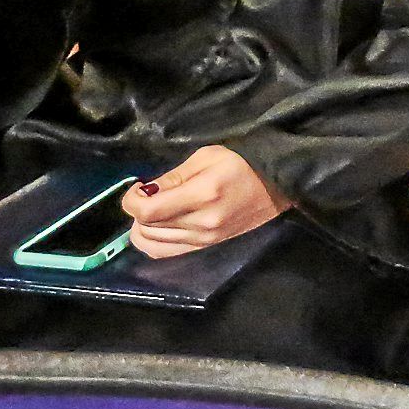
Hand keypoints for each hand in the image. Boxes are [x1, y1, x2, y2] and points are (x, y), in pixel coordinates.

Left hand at [120, 145, 291, 259]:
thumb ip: (173, 176)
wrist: (276, 184)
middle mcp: (201, 223)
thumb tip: (145, 192)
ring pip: (152, 242)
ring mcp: (204, 239)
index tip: (138, 187)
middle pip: (146, 228)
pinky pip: (166, 252)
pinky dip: (153, 240)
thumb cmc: (242, 162)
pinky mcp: (207, 246)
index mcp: (202, 195)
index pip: (148, 212)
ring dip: (144, 226)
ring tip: (154, 208)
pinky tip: (159, 225)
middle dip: (137, 211)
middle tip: (148, 194)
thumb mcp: (206, 156)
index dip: (132, 201)